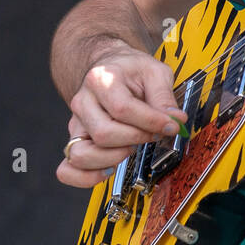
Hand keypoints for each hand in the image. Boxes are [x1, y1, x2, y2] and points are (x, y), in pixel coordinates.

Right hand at [56, 47, 187, 188]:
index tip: (172, 126)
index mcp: (101, 79)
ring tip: (131, 148)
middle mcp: (83, 102)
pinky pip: (68, 169)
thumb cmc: (131, 71)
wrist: (110, 67)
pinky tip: (109, 170)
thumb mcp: (154, 72)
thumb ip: (164, 97)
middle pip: (104, 134)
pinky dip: (86, 177)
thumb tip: (176, 120)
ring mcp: (76, 124)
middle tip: (153, 134)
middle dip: (136, 139)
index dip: (151, 122)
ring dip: (113, 158)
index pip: (123, 109)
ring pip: (83, 154)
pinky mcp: (76, 141)